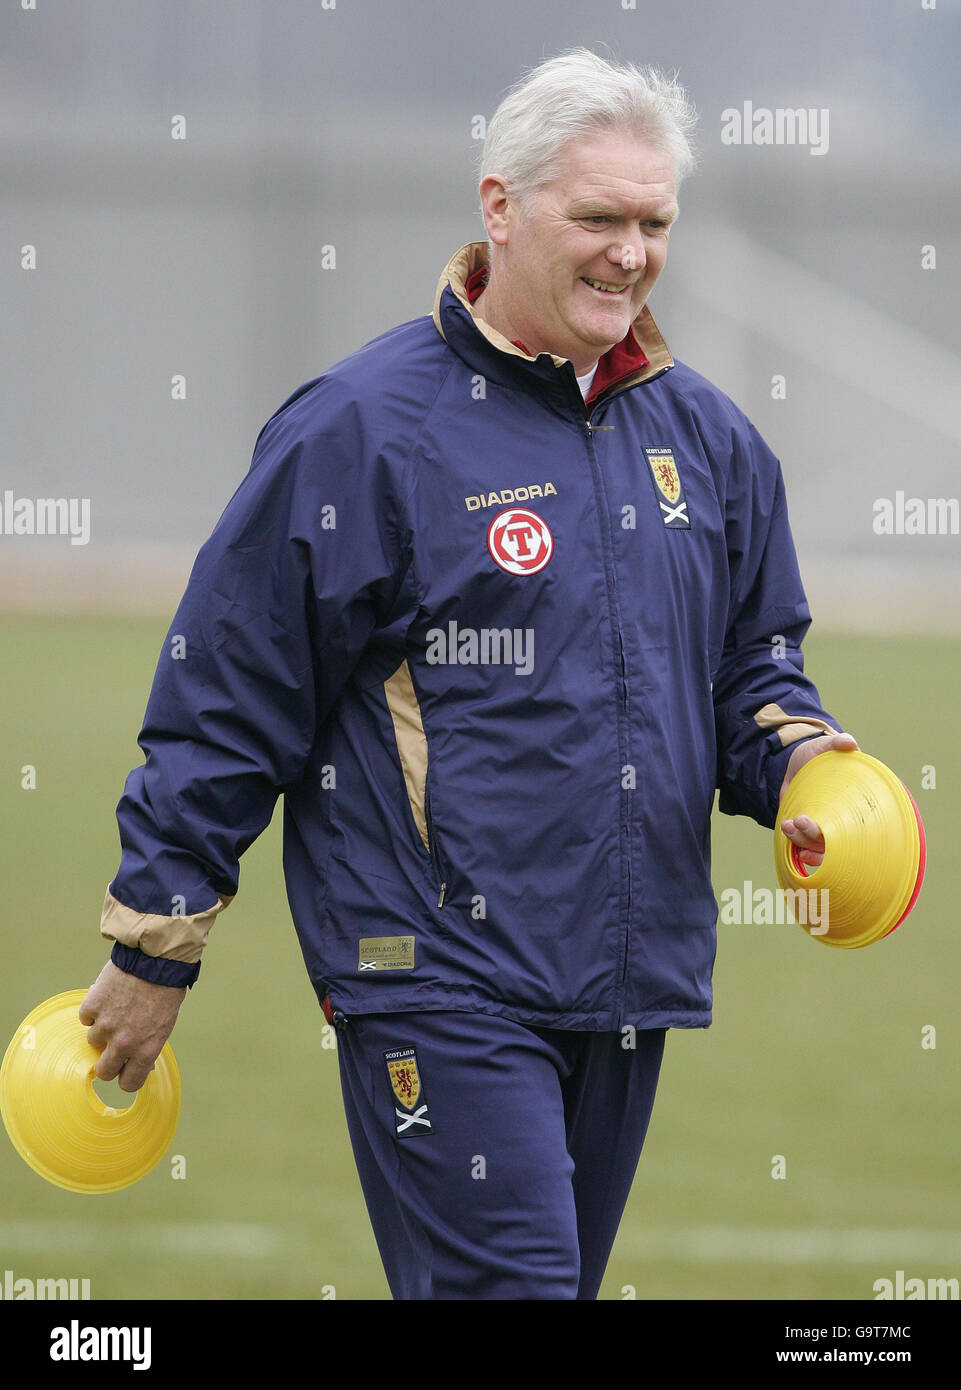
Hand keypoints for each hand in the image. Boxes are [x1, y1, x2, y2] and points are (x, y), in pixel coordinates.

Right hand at [79, 960, 185, 1091]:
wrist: (155, 958)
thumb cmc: (165, 990)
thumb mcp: (165, 1024)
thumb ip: (148, 1045)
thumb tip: (141, 1062)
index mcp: (146, 1050)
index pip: (128, 1084)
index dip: (126, 1077)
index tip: (126, 1069)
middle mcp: (124, 1043)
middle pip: (104, 1071)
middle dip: (107, 1061)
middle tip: (113, 1046)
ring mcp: (105, 1025)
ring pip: (93, 1041)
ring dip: (102, 1029)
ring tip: (117, 1009)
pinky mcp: (92, 1006)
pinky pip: (86, 1017)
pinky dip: (94, 1009)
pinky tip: (109, 996)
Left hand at [779, 731, 858, 866]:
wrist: (795, 762)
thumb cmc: (816, 755)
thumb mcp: (825, 746)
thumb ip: (837, 743)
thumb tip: (849, 743)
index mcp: (852, 804)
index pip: (862, 826)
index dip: (855, 836)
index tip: (835, 833)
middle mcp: (841, 819)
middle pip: (835, 841)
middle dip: (815, 835)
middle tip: (800, 820)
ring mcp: (824, 826)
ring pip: (818, 846)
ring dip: (802, 840)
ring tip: (788, 825)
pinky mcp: (807, 829)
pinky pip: (806, 846)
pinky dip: (800, 847)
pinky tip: (790, 836)